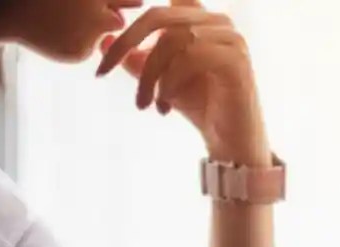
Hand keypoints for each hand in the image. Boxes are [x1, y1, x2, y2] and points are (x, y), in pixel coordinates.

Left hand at [95, 0, 269, 165]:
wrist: (232, 141)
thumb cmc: (201, 107)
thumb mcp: (160, 80)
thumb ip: (136, 60)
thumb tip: (103, 41)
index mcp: (201, 19)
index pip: (157, 10)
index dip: (129, 25)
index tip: (108, 54)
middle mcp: (219, 22)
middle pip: (159, 18)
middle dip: (126, 44)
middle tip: (103, 72)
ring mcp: (232, 39)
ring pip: (172, 40)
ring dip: (149, 74)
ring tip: (145, 104)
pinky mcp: (237, 61)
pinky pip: (191, 58)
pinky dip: (170, 83)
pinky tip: (165, 106)